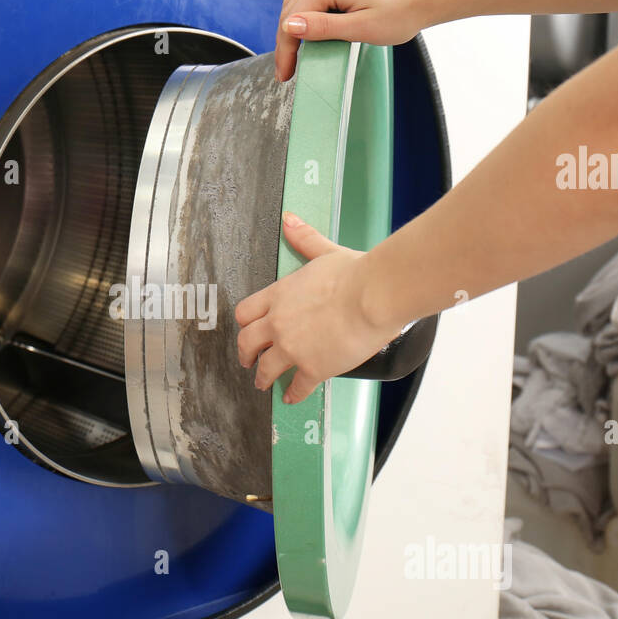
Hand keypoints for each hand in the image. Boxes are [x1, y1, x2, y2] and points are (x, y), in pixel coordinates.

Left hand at [235, 213, 397, 404]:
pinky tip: (292, 398)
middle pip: (247, 343)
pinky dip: (293, 395)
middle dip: (245, 354)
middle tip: (248, 362)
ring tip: (263, 384)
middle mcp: (278, 323)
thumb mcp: (324, 252)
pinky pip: (296, 387)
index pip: (246, 312)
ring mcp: (293, 348)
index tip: (247, 330)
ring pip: (265, 369)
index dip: (244, 324)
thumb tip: (290, 220)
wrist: (373, 296)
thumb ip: (304, 239)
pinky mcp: (313, 368)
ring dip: (262, 378)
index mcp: (279, 295)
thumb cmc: (354, 273)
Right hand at [275, 0, 432, 81]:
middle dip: (286, 38)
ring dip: (291, 20)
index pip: (293, 19)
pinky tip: (304, 19)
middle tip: (288, 67)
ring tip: (294, 47)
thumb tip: (290, 26)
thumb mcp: (361, 29)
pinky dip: (303, 4)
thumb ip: (323, 28)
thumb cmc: (401, 13)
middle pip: (291, 6)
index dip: (286, 50)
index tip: (285, 72)